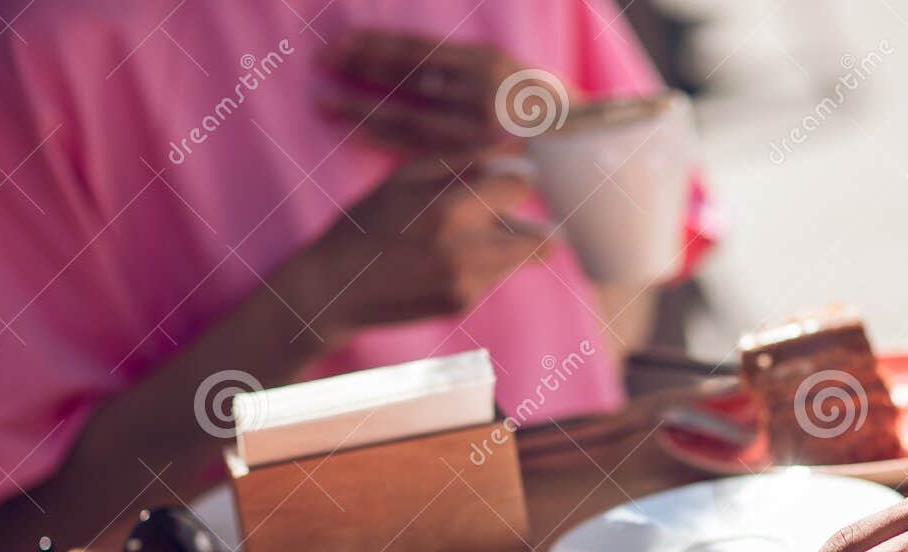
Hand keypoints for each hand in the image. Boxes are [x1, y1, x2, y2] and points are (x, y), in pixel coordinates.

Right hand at [289, 159, 550, 330]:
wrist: (335, 288)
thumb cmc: (367, 222)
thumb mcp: (405, 177)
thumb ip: (463, 161)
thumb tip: (513, 146)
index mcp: (449, 208)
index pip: (521, 186)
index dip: (515, 182)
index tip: (505, 184)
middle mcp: (465, 250)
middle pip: (539, 238)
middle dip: (529, 225)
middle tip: (510, 218)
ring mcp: (467, 283)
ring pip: (521, 260)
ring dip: (508, 247)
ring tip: (469, 239)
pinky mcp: (463, 304)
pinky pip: (494, 278)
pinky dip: (482, 268)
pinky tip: (446, 263)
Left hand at [318, 29, 534, 160]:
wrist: (586, 146)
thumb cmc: (540, 108)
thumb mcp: (505, 73)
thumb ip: (463, 69)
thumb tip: (409, 66)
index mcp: (486, 59)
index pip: (418, 49)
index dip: (376, 43)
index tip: (341, 42)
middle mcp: (480, 87)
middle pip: (406, 73)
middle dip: (360, 65)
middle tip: (321, 61)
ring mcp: (477, 124)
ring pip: (406, 111)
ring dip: (361, 105)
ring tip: (324, 100)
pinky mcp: (475, 154)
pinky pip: (421, 144)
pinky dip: (385, 135)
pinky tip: (357, 129)